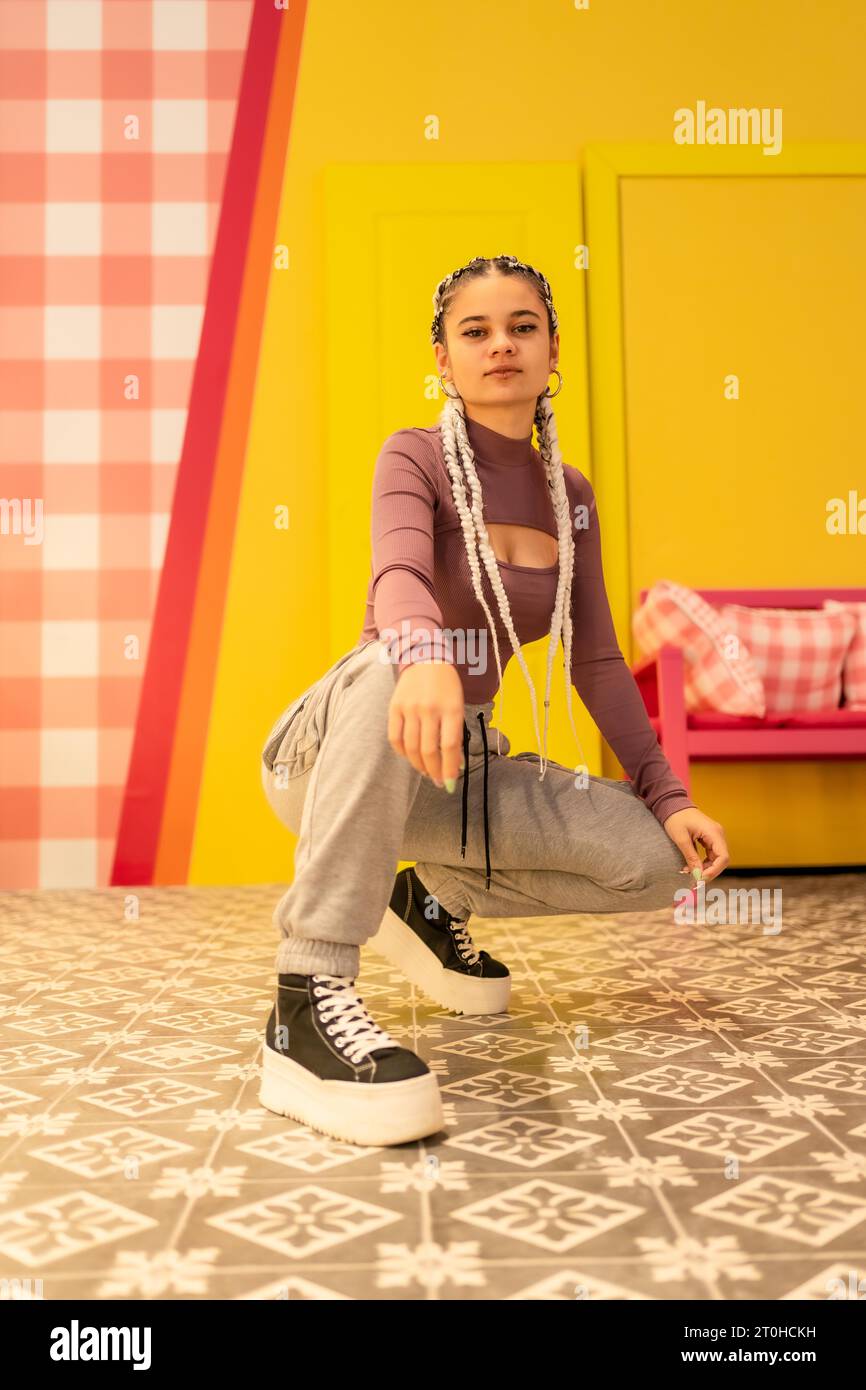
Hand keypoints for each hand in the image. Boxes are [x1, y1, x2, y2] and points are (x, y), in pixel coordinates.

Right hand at [388, 660, 464, 788]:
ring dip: (419, 765)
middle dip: (435, 771)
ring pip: (411, 747)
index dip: (450, 768)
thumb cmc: (446, 685)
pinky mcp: (394, 707)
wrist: (425, 658)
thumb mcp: (457, 705)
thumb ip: (455, 733)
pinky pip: (395, 738)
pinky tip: (410, 757)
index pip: (450, 746)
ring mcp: (410, 708)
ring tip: (426, 772)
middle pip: (430, 750)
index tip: (451, 783)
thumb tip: (454, 764)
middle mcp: (429, 709)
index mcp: (451, 708)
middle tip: (439, 782)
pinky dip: (402, 753)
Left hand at [662, 807, 728, 883]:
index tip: (701, 879)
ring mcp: (714, 837)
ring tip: (689, 874)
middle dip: (709, 872)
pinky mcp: (709, 839)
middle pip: (721, 860)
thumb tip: (698, 875)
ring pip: (715, 859)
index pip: (723, 857)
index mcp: (714, 833)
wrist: (672, 805)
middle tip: (695, 881)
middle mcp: (718, 835)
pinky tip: (690, 867)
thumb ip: (691, 857)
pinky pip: (710, 855)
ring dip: (704, 869)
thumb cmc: (676, 818)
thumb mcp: (681, 839)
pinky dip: (702, 863)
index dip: (714, 870)